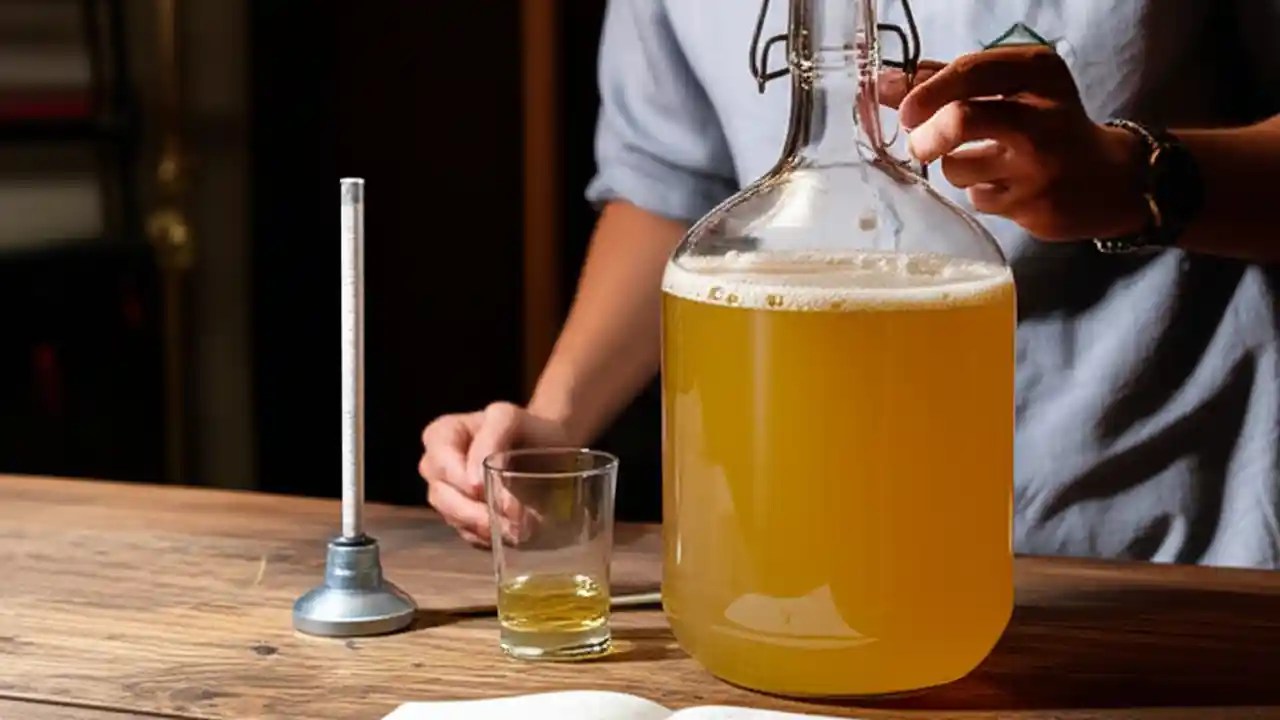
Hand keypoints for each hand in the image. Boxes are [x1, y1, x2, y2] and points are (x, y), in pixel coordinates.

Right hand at [419, 402, 569, 547]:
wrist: (547, 447)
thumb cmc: (525, 427)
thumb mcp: (509, 417)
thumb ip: (491, 437)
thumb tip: (475, 481)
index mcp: (441, 436)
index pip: (440, 463)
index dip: (459, 479)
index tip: (484, 489)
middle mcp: (437, 468)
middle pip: (442, 496)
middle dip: (475, 511)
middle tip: (511, 518)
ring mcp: (450, 497)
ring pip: (454, 519)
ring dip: (486, 528)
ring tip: (520, 529)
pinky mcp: (466, 520)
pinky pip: (469, 535)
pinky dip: (490, 538)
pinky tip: (513, 534)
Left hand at [896, 45, 1146, 240]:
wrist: (1108, 179)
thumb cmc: (1047, 124)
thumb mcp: (1012, 88)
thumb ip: (950, 82)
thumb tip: (886, 85)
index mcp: (1039, 73)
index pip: (970, 72)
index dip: (926, 90)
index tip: (904, 108)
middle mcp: (1043, 116)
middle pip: (959, 120)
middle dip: (925, 136)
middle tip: (919, 144)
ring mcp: (1038, 166)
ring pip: (957, 167)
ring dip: (953, 166)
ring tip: (981, 162)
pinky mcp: (1032, 206)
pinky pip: (976, 198)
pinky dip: (978, 192)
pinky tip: (1005, 185)